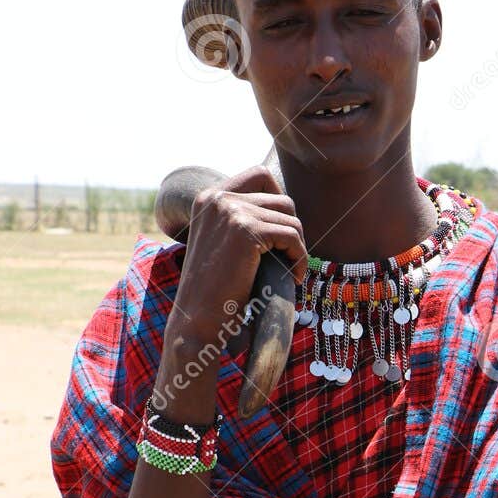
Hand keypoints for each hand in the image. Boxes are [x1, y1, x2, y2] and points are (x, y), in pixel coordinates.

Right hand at [170, 165, 308, 348]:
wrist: (197, 322)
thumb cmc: (215, 292)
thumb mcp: (224, 244)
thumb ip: (245, 219)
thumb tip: (287, 203)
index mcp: (208, 197)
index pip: (259, 175)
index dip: (280, 200)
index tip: (282, 233)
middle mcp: (216, 197)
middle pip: (282, 198)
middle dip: (292, 230)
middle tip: (288, 258)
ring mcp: (230, 211)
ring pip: (291, 218)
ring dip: (298, 247)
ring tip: (290, 271)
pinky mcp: (245, 230)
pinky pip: (293, 235)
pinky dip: (300, 259)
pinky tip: (293, 278)